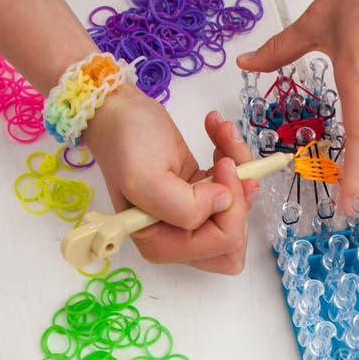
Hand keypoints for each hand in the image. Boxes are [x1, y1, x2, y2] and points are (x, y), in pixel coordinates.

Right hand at [83, 84, 258, 272]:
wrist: (118, 114)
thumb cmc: (125, 143)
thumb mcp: (145, 179)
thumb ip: (185, 207)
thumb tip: (223, 203)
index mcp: (163, 245)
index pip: (221, 243)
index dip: (231, 207)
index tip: (222, 167)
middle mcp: (178, 240)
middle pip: (235, 238)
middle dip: (240, 195)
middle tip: (228, 160)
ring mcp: (192, 219)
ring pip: (239, 211)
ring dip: (240, 170)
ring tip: (222, 134)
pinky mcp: (202, 197)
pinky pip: (234, 190)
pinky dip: (235, 157)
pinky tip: (217, 133)